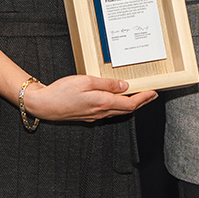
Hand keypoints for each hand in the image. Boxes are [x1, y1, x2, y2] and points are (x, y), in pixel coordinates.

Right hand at [24, 75, 157, 121]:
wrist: (44, 105)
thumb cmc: (62, 92)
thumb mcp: (86, 81)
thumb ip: (107, 84)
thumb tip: (124, 86)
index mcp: (103, 103)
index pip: (130, 103)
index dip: (144, 98)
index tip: (154, 92)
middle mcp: (101, 112)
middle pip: (127, 109)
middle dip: (141, 102)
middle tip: (151, 94)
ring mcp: (94, 116)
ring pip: (118, 112)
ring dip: (131, 105)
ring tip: (139, 96)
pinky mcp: (88, 116)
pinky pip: (109, 112)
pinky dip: (118, 106)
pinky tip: (117, 100)